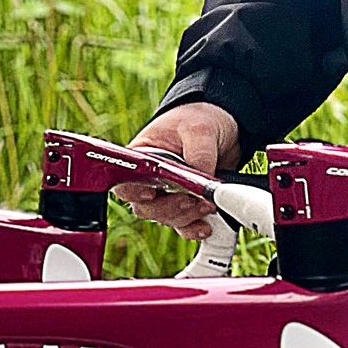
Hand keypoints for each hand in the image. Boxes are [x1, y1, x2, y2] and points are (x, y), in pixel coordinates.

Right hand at [114, 102, 241, 240]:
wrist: (222, 126)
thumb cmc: (198, 119)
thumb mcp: (199, 128)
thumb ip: (199, 154)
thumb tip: (202, 181)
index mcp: (141, 156)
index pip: (125, 180)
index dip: (134, 192)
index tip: (151, 193)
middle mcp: (148, 179)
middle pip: (146, 206)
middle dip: (170, 208)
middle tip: (192, 200)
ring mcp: (167, 193)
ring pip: (166, 218)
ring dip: (186, 217)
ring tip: (207, 205)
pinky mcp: (185, 203)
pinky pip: (184, 224)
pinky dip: (194, 228)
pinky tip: (206, 226)